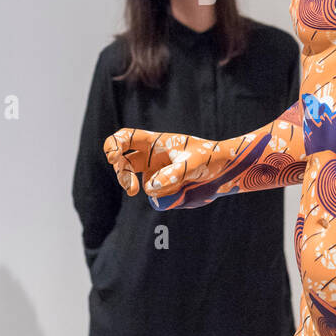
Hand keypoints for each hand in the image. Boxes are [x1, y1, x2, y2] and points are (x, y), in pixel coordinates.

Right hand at [103, 128, 228, 197]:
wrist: (222, 170)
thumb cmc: (208, 158)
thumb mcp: (192, 164)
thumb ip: (172, 174)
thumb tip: (149, 188)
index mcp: (154, 142)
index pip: (125, 138)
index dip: (113, 146)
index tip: (113, 159)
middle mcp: (150, 157)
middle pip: (123, 163)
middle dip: (123, 176)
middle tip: (131, 190)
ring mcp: (155, 173)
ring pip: (140, 184)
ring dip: (153, 188)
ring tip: (176, 186)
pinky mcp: (161, 188)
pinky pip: (156, 197)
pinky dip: (166, 197)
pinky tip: (182, 190)